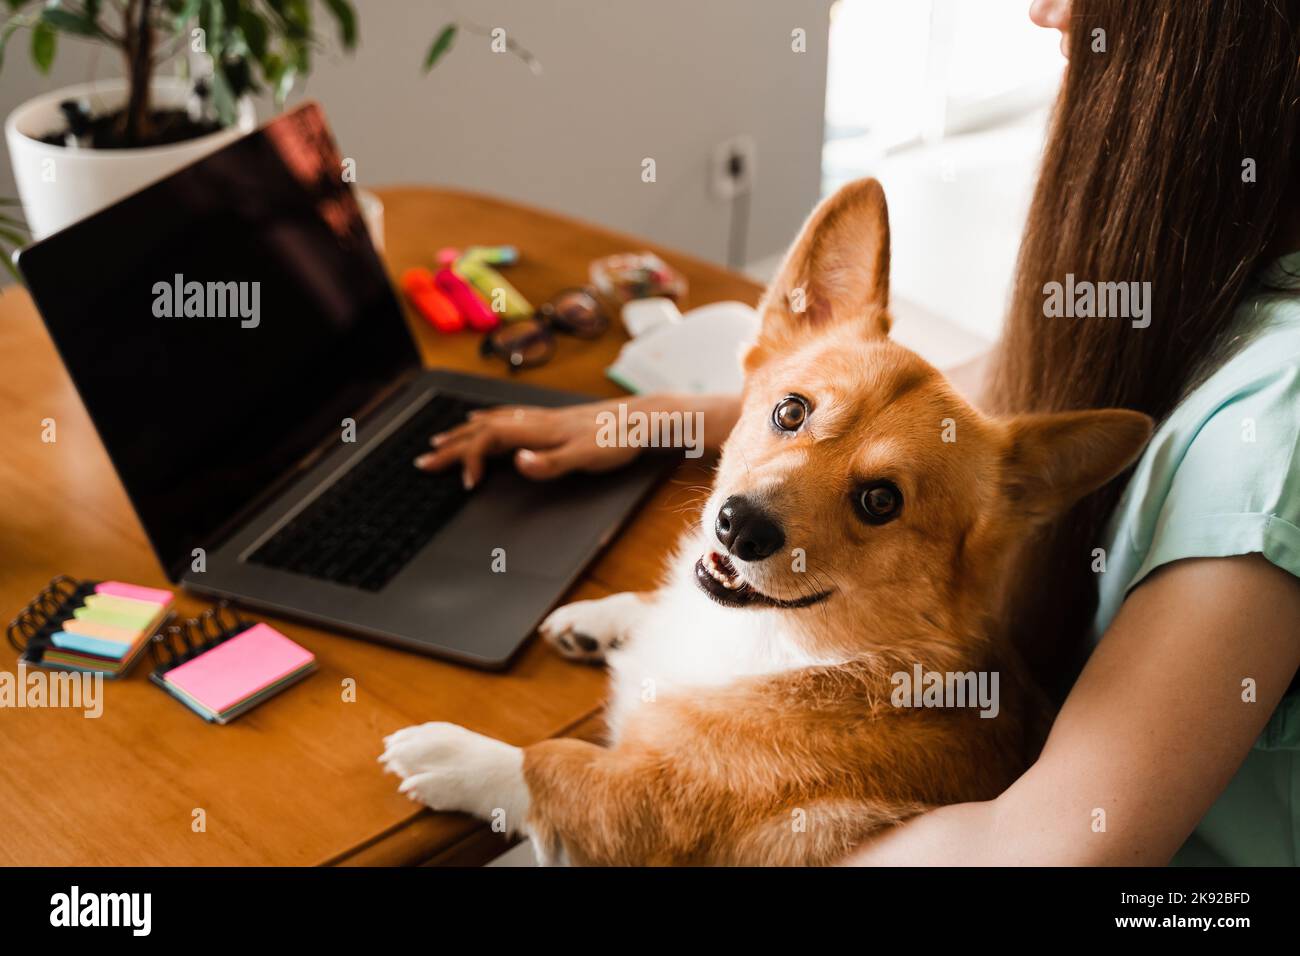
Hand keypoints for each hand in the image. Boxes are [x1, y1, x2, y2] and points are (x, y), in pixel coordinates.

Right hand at [414, 400, 641, 487]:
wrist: (643, 418)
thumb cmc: (618, 440)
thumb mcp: (586, 457)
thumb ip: (551, 462)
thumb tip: (519, 463)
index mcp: (538, 430)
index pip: (489, 440)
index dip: (470, 459)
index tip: (465, 483)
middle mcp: (535, 420)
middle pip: (482, 429)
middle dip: (451, 445)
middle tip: (424, 459)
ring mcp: (542, 418)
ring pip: (492, 421)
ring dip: (464, 431)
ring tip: (442, 437)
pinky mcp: (552, 418)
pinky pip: (506, 416)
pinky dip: (486, 420)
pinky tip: (485, 419)